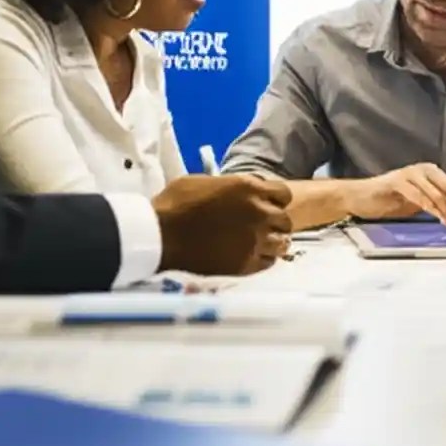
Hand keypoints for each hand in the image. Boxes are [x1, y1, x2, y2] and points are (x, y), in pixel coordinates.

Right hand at [153, 175, 291, 275]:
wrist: (160, 234)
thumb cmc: (175, 203)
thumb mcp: (205, 182)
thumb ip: (230, 186)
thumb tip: (236, 190)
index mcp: (250, 188)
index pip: (283, 193)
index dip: (275, 200)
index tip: (265, 205)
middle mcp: (259, 212)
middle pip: (285, 220)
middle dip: (275, 222)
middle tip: (260, 227)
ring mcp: (255, 239)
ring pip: (282, 242)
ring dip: (272, 242)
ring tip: (258, 244)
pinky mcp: (247, 263)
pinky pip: (269, 262)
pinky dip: (263, 259)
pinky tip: (251, 256)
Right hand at [349, 163, 445, 227]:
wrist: (360, 197)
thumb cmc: (387, 199)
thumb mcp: (416, 202)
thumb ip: (433, 204)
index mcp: (428, 173)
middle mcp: (421, 170)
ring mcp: (409, 174)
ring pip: (434, 191)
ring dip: (444, 208)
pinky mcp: (396, 181)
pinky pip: (417, 194)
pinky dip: (428, 206)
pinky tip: (434, 214)